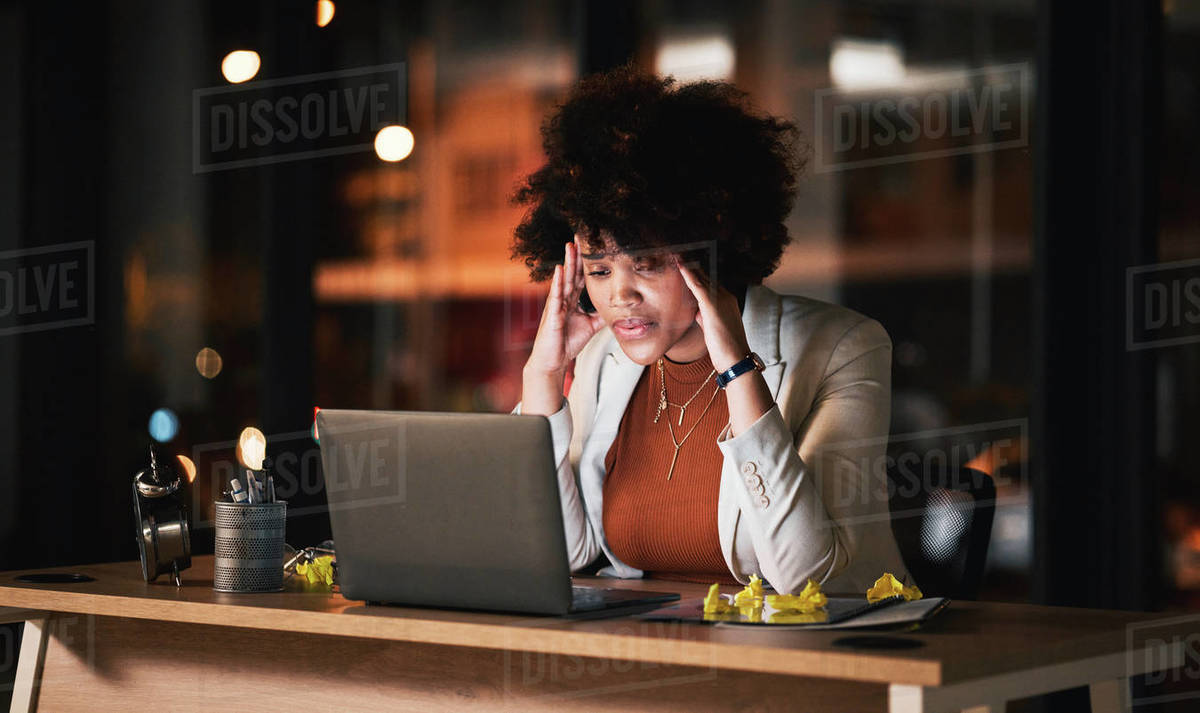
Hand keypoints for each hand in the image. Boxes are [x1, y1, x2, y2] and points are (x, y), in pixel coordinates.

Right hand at [525, 238, 605, 377]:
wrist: (553, 361)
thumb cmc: (567, 343)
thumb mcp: (591, 326)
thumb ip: (602, 315)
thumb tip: (619, 309)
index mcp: (571, 301)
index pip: (580, 277)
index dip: (586, 262)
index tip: (591, 245)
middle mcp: (563, 299)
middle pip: (572, 273)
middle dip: (576, 255)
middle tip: (581, 235)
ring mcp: (556, 306)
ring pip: (563, 280)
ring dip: (567, 263)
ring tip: (570, 246)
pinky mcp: (551, 316)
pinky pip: (555, 297)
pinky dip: (558, 283)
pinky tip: (560, 270)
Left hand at [676, 258, 750, 372]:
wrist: (736, 360)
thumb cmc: (726, 349)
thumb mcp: (713, 329)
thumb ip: (705, 318)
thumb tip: (696, 312)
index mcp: (728, 301)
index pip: (710, 282)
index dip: (697, 273)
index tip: (686, 264)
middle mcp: (726, 296)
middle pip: (706, 276)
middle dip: (692, 266)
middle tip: (678, 254)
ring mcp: (720, 299)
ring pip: (702, 278)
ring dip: (688, 266)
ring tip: (676, 255)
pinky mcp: (712, 306)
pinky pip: (698, 286)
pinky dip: (688, 274)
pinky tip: (680, 265)